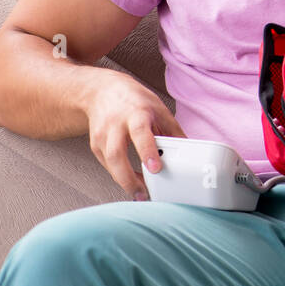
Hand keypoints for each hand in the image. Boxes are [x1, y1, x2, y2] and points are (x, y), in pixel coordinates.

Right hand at [86, 73, 185, 199]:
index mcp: (135, 113)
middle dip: (128, 177)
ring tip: (141, 194)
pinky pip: (107, 166)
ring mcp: (102, 136)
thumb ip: (172, 132)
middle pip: (116, 154)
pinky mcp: (95, 146)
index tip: (156, 169)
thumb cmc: (134, 101)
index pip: (140, 133)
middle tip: (144, 193)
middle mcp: (115, 125)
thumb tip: (189, 153)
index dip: (147, 151)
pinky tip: (132, 183)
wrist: (101, 91)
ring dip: (125, 181)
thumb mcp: (159, 109)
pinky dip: (120, 176)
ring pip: (109, 163)